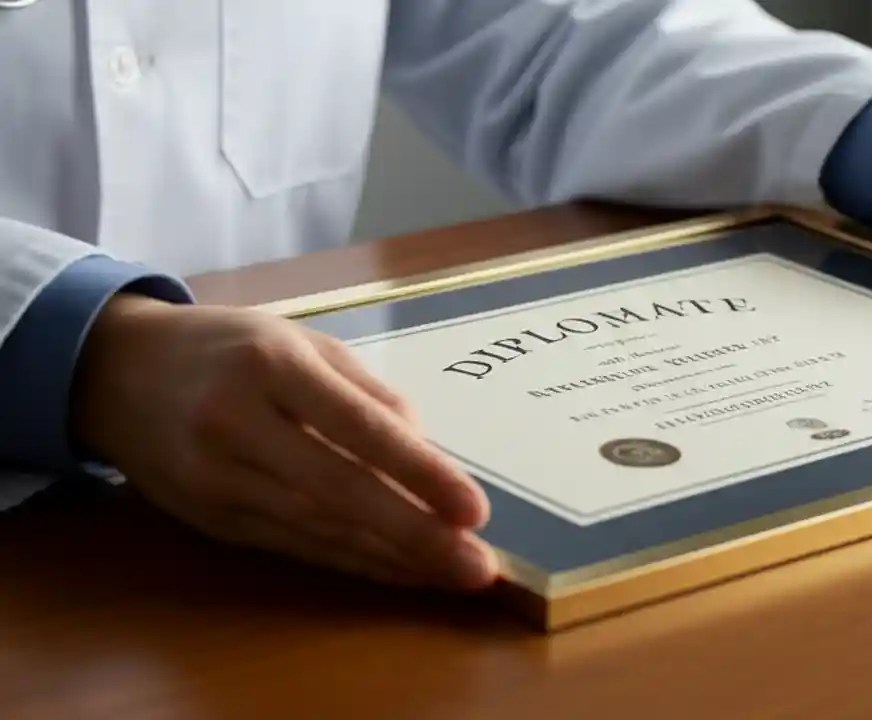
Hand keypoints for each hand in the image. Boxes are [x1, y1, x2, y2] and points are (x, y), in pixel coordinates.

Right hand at [71, 295, 497, 589]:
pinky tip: (399, 572)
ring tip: (450, 574)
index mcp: (272, 364)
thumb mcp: (301, 343)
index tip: (473, 509)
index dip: (420, 472)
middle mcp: (238, 423)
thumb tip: (427, 452)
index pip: (358, 427)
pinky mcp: (209, 518)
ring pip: (317, 529)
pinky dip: (352, 562)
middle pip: (339, 491)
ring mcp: (216, 478)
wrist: (116, 370)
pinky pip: (294, 546)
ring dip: (392, 558)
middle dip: (415, 535)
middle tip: (476, 566)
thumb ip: (368, 393)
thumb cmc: (230, 348)